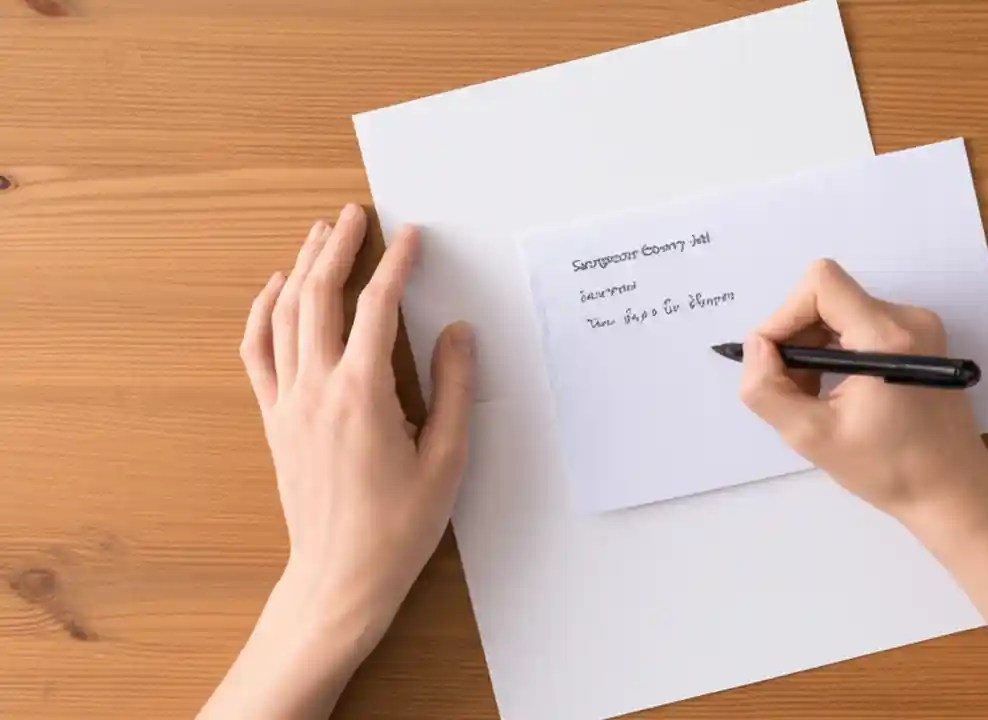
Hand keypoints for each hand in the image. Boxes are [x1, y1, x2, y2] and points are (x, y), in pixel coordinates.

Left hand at [202, 204, 473, 718]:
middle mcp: (317, 390)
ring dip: (302, 268)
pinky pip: (258, 352)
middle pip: (319, 296)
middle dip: (338, 247)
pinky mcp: (274, 420)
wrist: (341, 575)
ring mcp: (288, 403)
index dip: (394, 265)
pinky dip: (262, 314)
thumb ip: (452, 389)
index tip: (410, 237)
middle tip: (354, 214)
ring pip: (285, 316)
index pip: (376, 308)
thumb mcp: (445, 459)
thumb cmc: (398, 526)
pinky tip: (274, 290)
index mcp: (363, 395)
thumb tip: (457, 333)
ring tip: (320, 235)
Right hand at [738, 259, 987, 533]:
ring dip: (813, 350)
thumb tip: (755, 347)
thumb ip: (767, 389)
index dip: (784, 315)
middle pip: (828, 298)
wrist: (953, 493)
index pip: (820, 283)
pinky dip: (835, 353)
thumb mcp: (812, 437)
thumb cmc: (890, 470)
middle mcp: (908, 318)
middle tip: (792, 391)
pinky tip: (836, 394)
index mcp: (887, 336)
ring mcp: (918, 327)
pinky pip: (860, 327)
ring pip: (840, 313)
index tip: (773, 359)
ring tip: (813, 398)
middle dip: (796, 339)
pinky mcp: (920, 340)